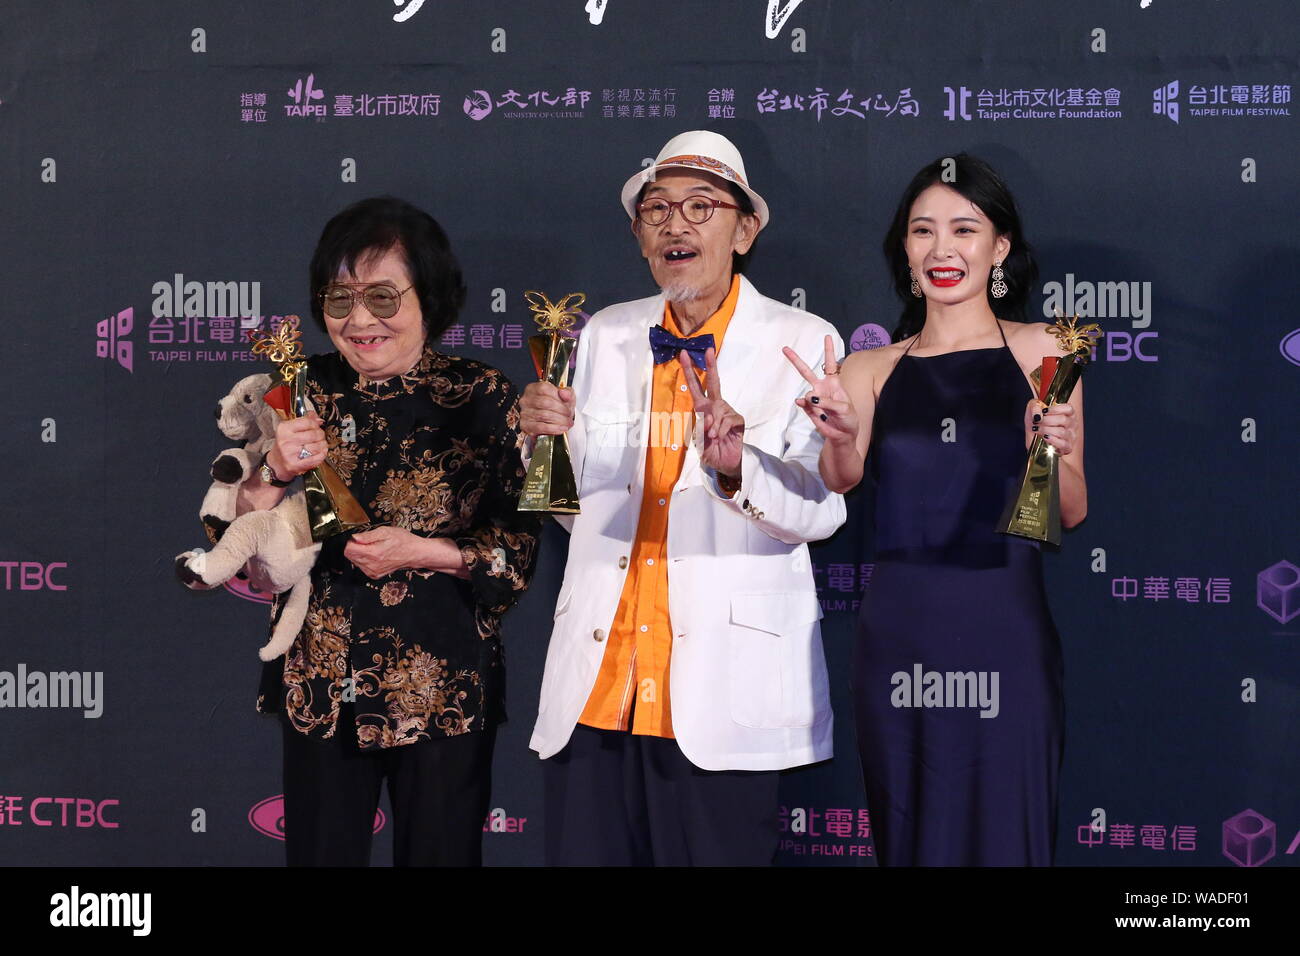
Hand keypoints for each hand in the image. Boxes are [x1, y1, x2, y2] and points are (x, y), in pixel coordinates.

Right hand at [266, 411, 326, 479]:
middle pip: (314, 434)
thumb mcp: (290, 430)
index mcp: (284, 429)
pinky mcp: (295, 465)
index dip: (315, 424)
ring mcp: (290, 454)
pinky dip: (322, 455)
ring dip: (322, 445)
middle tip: (320, 436)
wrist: (276, 464)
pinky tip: (321, 452)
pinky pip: (316, 459)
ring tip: (320, 445)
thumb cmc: (285, 445)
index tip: (316, 426)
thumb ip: (304, 422)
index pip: (307, 422)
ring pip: (316, 447)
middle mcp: (286, 441)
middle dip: (321, 435)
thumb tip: (318, 419)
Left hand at [344, 526, 425, 578]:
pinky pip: (362, 566)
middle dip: (356, 547)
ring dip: (361, 554)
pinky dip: (366, 560)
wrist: (414, 553)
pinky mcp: (374, 575)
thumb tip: (354, 538)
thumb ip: (367, 535)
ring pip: (355, 561)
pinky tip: (376, 555)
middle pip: (350, 556)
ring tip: (375, 548)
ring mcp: (373, 572)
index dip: (352, 541)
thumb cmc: (403, 541)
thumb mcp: (385, 531)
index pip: (348, 550)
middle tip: (370, 542)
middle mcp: (372, 565)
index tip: (360, 538)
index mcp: (374, 554)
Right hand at [520, 381, 574, 436]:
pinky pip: (540, 427)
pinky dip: (553, 429)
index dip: (558, 397)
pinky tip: (561, 428)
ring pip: (544, 415)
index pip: (544, 389)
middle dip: (561, 410)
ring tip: (567, 423)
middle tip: (569, 415)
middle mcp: (527, 400)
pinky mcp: (526, 426)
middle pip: (545, 403)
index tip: (567, 404)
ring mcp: (525, 413)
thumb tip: (565, 394)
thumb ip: (567, 392)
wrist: (549, 421)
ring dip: (559, 420)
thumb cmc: (555, 406)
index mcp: (534, 389)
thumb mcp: (564, 396)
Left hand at [678, 347, 743, 477]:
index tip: (683, 354)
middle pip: (714, 383)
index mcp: (702, 409)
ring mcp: (727, 412)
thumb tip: (708, 419)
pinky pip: (728, 420)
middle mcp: (715, 406)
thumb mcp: (698, 443)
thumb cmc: (710, 451)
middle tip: (709, 350)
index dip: (689, 371)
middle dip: (711, 366)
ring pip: (718, 409)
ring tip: (712, 437)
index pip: (695, 387)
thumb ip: (700, 431)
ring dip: (713, 424)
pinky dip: (722, 429)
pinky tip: (720, 437)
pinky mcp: (737, 420)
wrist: (725, 464)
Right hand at [784, 335, 858, 445]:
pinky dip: (806, 406)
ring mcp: (814, 399)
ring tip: (823, 410)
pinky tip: (808, 406)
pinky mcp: (809, 410)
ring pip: (806, 393)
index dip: (828, 350)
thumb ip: (827, 401)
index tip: (827, 336)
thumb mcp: (845, 408)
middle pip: (807, 371)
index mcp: (834, 383)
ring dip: (814, 401)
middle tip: (785, 349)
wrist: (843, 435)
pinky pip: (804, 405)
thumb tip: (808, 397)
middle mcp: (822, 388)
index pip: (830, 363)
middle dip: (796, 360)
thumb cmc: (848, 419)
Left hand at [1026, 399, 1078, 454]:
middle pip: (1063, 420)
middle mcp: (1072, 424)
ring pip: (1062, 432)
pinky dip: (1052, 440)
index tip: (1044, 411)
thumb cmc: (1037, 423)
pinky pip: (1063, 444)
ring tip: (1037, 429)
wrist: (1033, 440)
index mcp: (1067, 413)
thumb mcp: (1033, 411)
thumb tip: (1037, 415)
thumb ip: (1035, 407)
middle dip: (1046, 420)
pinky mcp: (1067, 447)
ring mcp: (1071, 436)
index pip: (1068, 408)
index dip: (1056, 409)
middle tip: (1036, 422)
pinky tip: (1044, 437)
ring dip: (1046, 430)